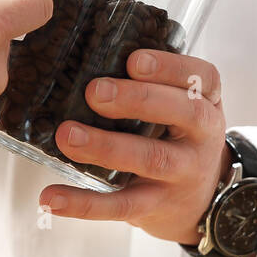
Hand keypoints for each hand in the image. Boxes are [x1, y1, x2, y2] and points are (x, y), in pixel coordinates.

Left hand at [38, 51, 229, 244]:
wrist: (201, 199)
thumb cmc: (176, 134)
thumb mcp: (181, 104)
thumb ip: (151, 81)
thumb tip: (83, 50)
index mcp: (206, 101)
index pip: (202, 77)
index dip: (170, 67)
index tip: (134, 60)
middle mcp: (202, 136)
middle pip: (182, 113)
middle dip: (137, 100)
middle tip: (93, 92)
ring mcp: (182, 173)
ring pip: (150, 158)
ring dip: (105, 147)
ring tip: (66, 136)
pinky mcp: (157, 206)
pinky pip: (122, 206)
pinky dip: (85, 204)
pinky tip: (51, 198)